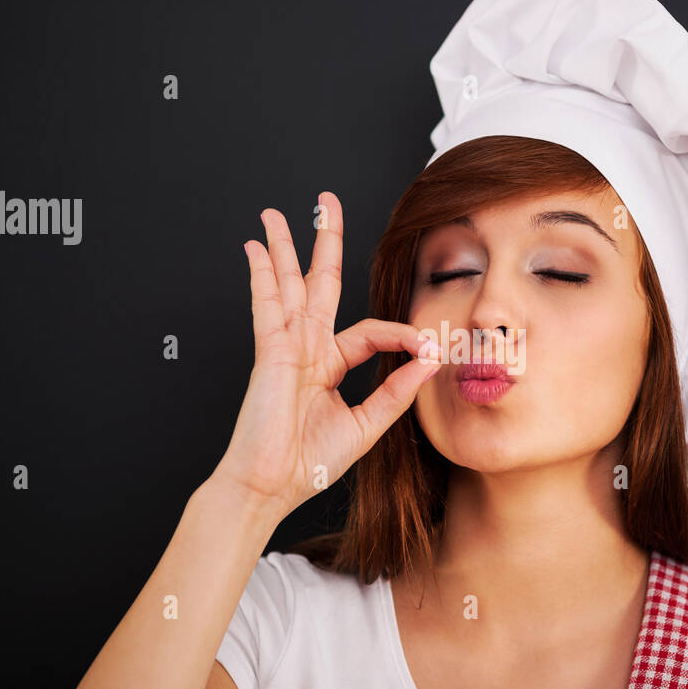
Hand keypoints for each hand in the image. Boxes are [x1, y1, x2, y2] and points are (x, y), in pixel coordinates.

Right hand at [210, 191, 442, 519]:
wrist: (271, 485)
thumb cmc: (309, 462)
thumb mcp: (367, 425)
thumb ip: (397, 391)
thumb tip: (431, 358)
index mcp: (330, 366)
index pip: (370, 331)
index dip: (402, 333)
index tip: (429, 346)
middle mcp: (307, 350)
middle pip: (319, 285)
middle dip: (324, 243)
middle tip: (326, 203)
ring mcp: (286, 348)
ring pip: (288, 286)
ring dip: (284, 247)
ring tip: (278, 214)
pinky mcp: (269, 354)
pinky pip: (267, 307)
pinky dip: (262, 276)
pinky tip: (256, 249)